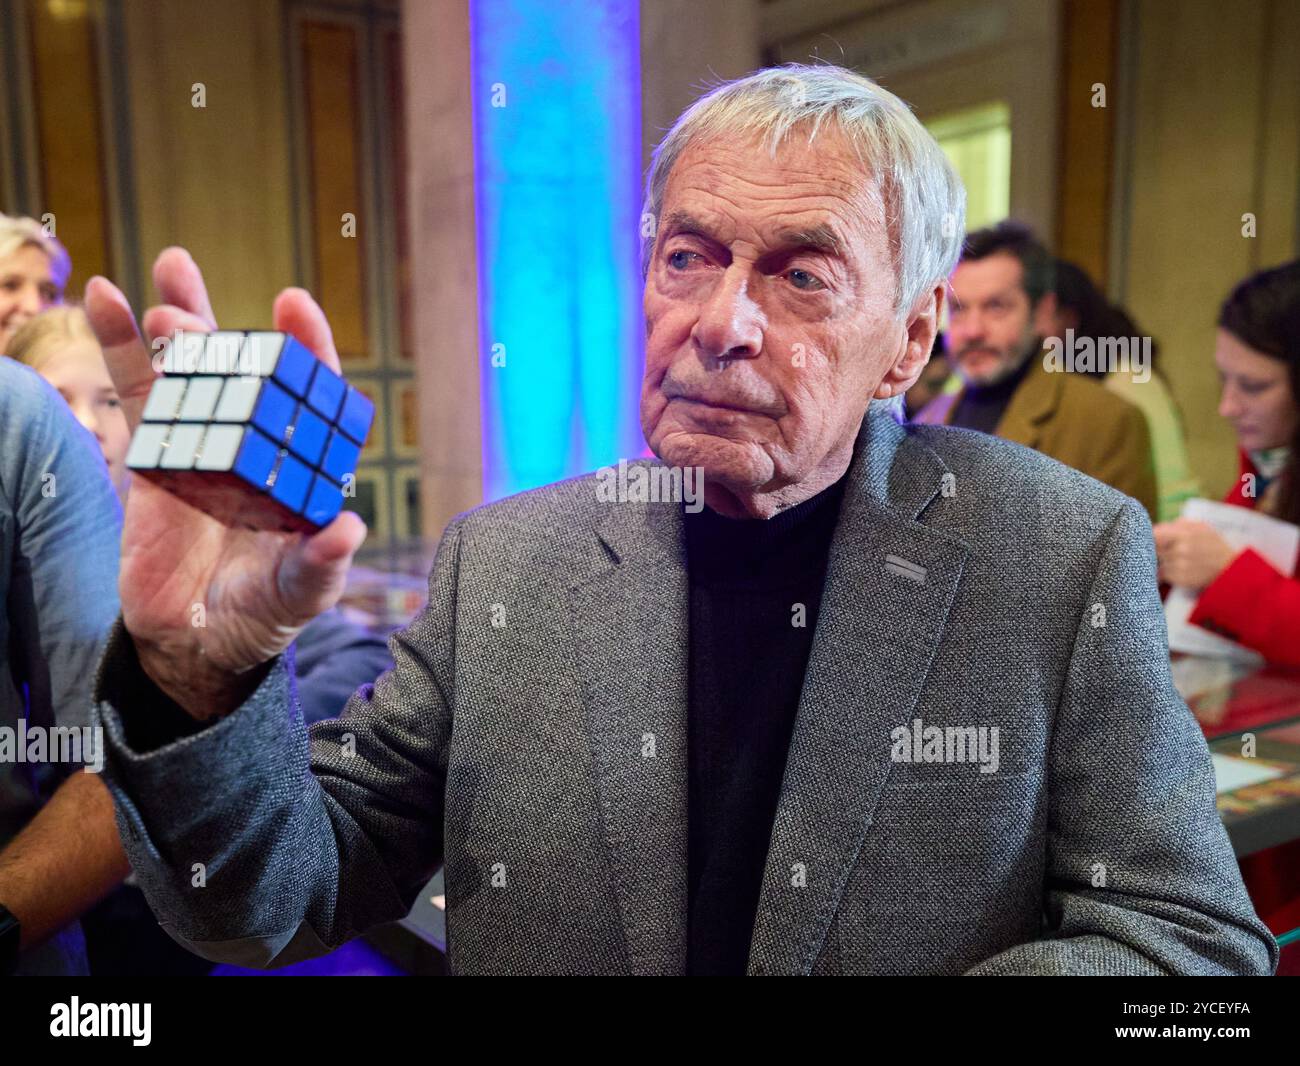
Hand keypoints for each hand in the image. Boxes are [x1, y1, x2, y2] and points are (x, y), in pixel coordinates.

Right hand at [84, 248, 367, 717]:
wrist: (198, 640)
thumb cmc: (262, 612)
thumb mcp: (299, 593)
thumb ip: (320, 564)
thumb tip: (347, 529)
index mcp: (298, 464)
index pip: (309, 393)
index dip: (305, 347)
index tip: (292, 303)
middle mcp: (253, 443)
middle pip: (243, 368)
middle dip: (222, 329)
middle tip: (189, 295)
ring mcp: (202, 443)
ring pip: (190, 369)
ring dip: (176, 323)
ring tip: (162, 288)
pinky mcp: (154, 454)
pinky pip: (138, 394)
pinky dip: (120, 345)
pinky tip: (106, 299)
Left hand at [1152, 518, 1236, 590]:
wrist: (1230, 569)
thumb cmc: (1214, 545)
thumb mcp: (1201, 527)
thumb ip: (1178, 524)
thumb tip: (1157, 528)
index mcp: (1184, 534)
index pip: (1154, 535)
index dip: (1150, 537)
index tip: (1153, 538)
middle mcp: (1180, 550)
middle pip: (1153, 549)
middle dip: (1155, 549)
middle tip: (1163, 549)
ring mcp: (1180, 566)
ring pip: (1157, 562)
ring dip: (1160, 561)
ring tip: (1172, 559)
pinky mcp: (1180, 580)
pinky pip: (1163, 574)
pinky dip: (1165, 572)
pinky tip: (1175, 569)